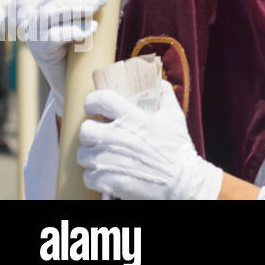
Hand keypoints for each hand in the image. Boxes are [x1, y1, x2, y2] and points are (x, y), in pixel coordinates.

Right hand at [21, 0, 108, 94]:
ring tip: (95, 9)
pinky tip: (89, 29)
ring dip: (75, 8)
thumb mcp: (105, 16)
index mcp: (53, 2)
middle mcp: (39, 14)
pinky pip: (51, 37)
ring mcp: (36, 32)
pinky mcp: (39, 50)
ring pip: (51, 13)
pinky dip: (72, 30)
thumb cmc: (92, 44)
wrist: (80, 79)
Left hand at [78, 80, 222, 199]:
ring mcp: (109, 160)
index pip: (100, 100)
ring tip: (105, 155)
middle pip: (85, 130)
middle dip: (91, 131)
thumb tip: (158, 82)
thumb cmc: (178, 149)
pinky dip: (95, 175)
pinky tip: (108, 172)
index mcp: (132, 118)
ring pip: (83, 154)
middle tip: (100, 134)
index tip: (94, 106)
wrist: (181, 182)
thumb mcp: (175, 117)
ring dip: (92, 155)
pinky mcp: (106, 181)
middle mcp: (116, 137)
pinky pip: (87, 176)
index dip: (93, 101)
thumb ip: (165, 96)